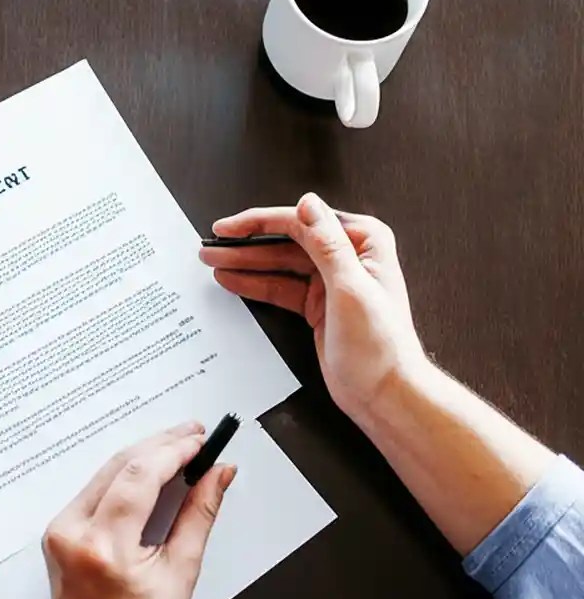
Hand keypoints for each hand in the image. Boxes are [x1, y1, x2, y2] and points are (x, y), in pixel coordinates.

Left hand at [44, 424, 236, 598]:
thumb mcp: (180, 572)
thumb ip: (200, 514)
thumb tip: (217, 474)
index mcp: (104, 548)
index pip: (140, 476)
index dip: (173, 451)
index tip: (199, 441)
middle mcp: (73, 535)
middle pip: (119, 467)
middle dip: (160, 446)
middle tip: (193, 436)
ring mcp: (59, 532)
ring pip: (104, 473)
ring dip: (142, 457)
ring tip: (177, 447)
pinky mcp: (57, 532)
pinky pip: (92, 490)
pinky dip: (123, 476)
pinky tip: (147, 470)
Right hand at [199, 193, 427, 424]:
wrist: (385, 394)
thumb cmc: (381, 347)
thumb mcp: (350, 288)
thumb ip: (327, 243)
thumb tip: (307, 204)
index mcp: (363, 243)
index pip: (302, 222)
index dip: (260, 223)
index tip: (229, 228)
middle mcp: (348, 257)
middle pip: (286, 242)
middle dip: (246, 244)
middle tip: (213, 245)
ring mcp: (331, 281)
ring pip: (278, 264)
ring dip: (246, 263)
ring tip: (213, 260)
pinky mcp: (318, 304)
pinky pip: (280, 287)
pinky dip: (256, 284)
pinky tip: (233, 280)